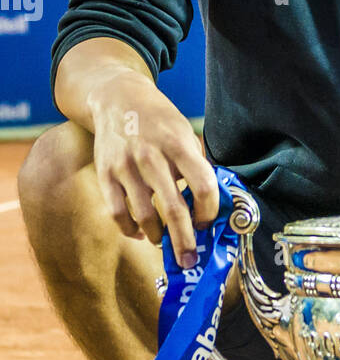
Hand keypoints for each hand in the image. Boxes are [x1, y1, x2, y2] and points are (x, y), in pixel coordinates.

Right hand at [89, 73, 219, 269]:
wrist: (119, 99)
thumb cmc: (160, 122)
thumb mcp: (186, 133)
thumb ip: (197, 166)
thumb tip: (214, 205)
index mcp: (178, 145)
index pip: (203, 186)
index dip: (209, 211)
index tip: (207, 222)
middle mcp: (151, 157)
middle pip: (174, 210)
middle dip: (184, 241)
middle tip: (189, 260)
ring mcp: (126, 167)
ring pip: (145, 216)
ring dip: (157, 237)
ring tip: (164, 242)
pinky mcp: (105, 174)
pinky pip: (118, 214)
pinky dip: (131, 230)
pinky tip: (141, 232)